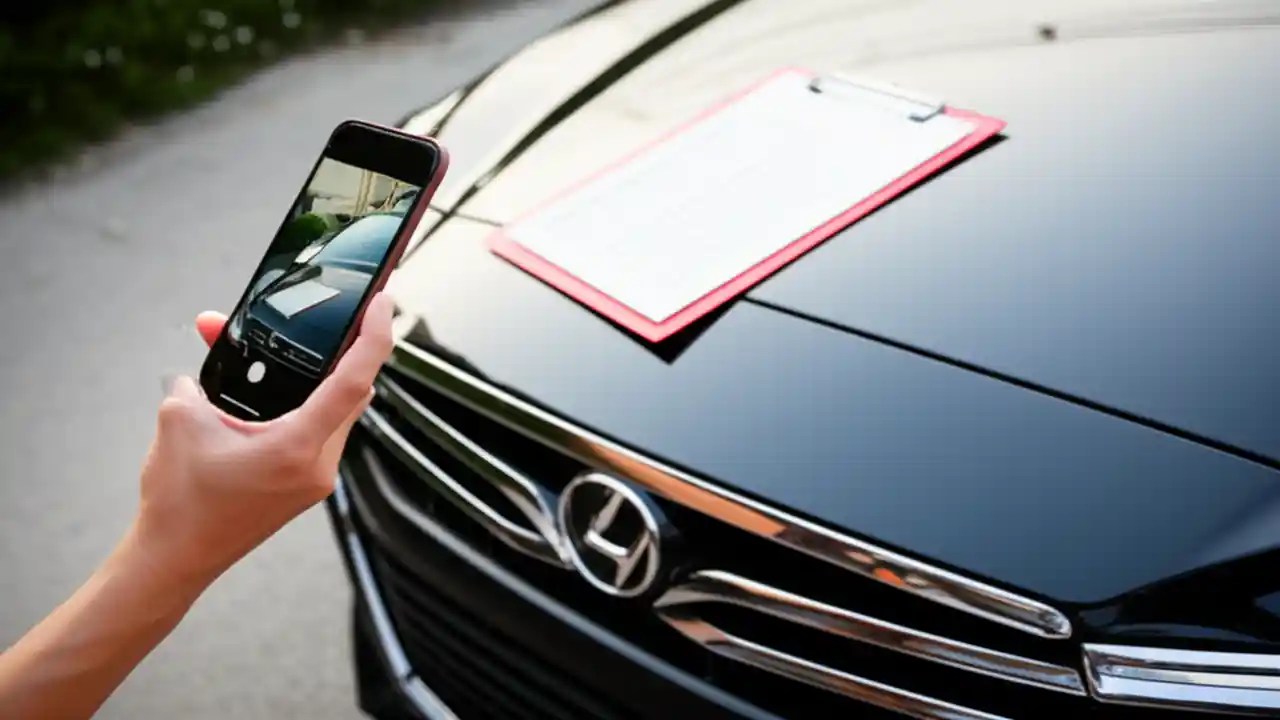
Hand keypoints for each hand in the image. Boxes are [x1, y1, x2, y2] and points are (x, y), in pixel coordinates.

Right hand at [132, 293, 394, 584]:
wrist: (172, 559)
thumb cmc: (179, 504)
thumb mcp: (180, 422)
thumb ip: (199, 380)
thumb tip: (210, 357)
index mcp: (296, 447)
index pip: (354, 381)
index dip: (374, 337)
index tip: (382, 303)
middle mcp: (318, 465)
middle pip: (351, 392)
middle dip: (336, 350)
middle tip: (328, 319)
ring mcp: (315, 479)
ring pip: (336, 412)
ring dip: (315, 380)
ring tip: (281, 355)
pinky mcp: (303, 486)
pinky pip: (319, 432)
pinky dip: (303, 406)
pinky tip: (275, 392)